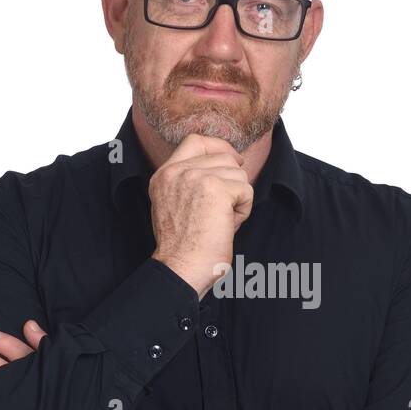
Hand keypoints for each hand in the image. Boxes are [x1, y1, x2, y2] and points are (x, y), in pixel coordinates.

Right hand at [149, 133, 252, 296]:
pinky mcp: (217, 188)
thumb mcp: (175, 205)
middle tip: (223, 211)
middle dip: (232, 183)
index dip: (219, 146)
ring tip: (220, 222)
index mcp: (164, 175)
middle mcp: (177, 172)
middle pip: (224, 157)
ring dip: (237, 200)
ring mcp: (196, 177)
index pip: (195, 141)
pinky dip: (243, 211)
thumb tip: (227, 166)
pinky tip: (226, 226)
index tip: (232, 161)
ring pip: (238, 174)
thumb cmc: (183, 248)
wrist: (181, 268)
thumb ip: (190, 183)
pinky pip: (246, 190)